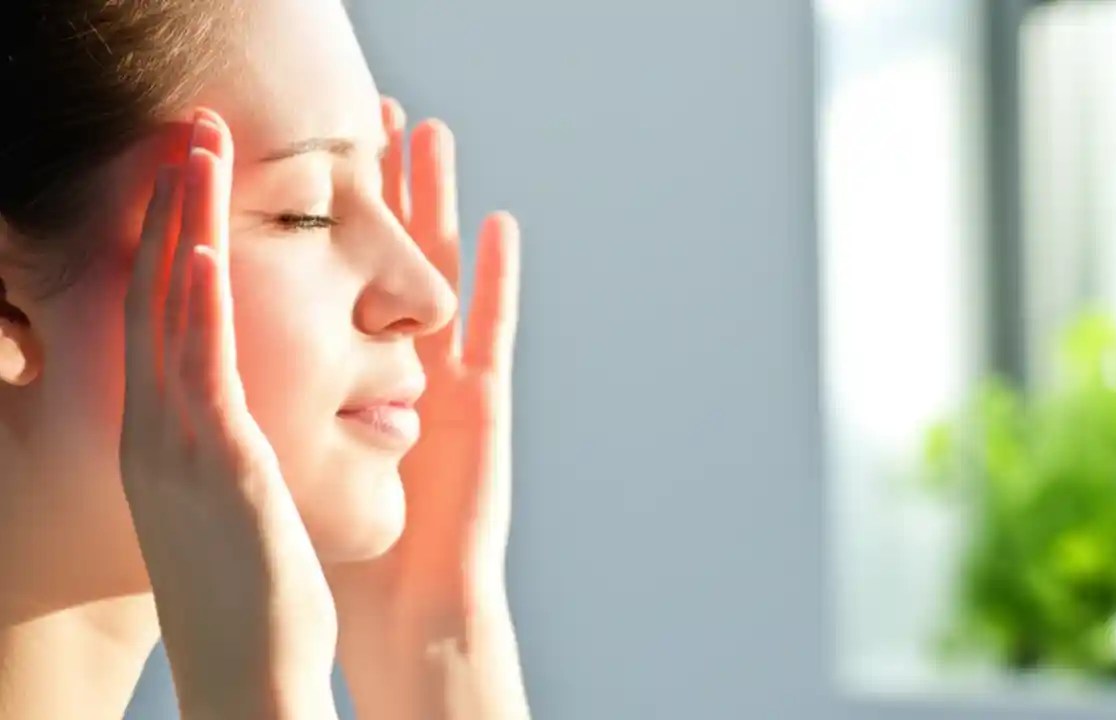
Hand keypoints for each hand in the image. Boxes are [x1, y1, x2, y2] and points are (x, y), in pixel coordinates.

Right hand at [119, 108, 337, 718]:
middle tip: (187, 135)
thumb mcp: (229, 502)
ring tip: (193, 153)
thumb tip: (239, 423)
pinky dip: (198, 306)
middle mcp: (160, 431)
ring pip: (174, 315)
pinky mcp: (217, 466)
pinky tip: (198, 250)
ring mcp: (180, 446)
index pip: (165, 317)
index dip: (173, 240)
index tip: (191, 180)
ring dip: (182, 229)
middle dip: (172, 211)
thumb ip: (227, 451)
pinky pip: (202, 371)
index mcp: (170, 436)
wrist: (248, 673)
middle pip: (157, 295)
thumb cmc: (250, 592)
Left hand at [327, 97, 527, 718]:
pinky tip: (499, 226)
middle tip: (374, 113)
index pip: (334, 279)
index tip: (307, 155)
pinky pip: (491, 328)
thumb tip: (202, 376)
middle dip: (383, 185)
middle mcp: (400, 365)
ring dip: (437, 204)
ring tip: (430, 135)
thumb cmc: (340, 541)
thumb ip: (265, 416)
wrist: (401, 608)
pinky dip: (498, 277)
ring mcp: (447, 379)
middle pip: (389, 255)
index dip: (326, 217)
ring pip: (439, 273)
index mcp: (349, 376)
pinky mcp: (483, 404)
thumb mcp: (288, 463)